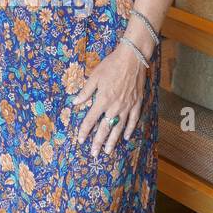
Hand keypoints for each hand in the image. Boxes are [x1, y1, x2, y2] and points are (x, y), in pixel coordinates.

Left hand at [71, 41, 147, 155]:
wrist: (132, 59)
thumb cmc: (111, 65)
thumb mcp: (95, 77)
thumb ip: (85, 92)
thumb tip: (75, 103)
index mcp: (102, 100)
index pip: (91, 120)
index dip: (84, 130)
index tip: (80, 140)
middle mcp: (114, 107)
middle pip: (104, 128)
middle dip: (98, 142)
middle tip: (94, 153)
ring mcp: (127, 106)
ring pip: (119, 128)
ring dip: (113, 140)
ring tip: (108, 151)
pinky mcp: (136, 103)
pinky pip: (133, 120)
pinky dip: (130, 129)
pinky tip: (126, 137)